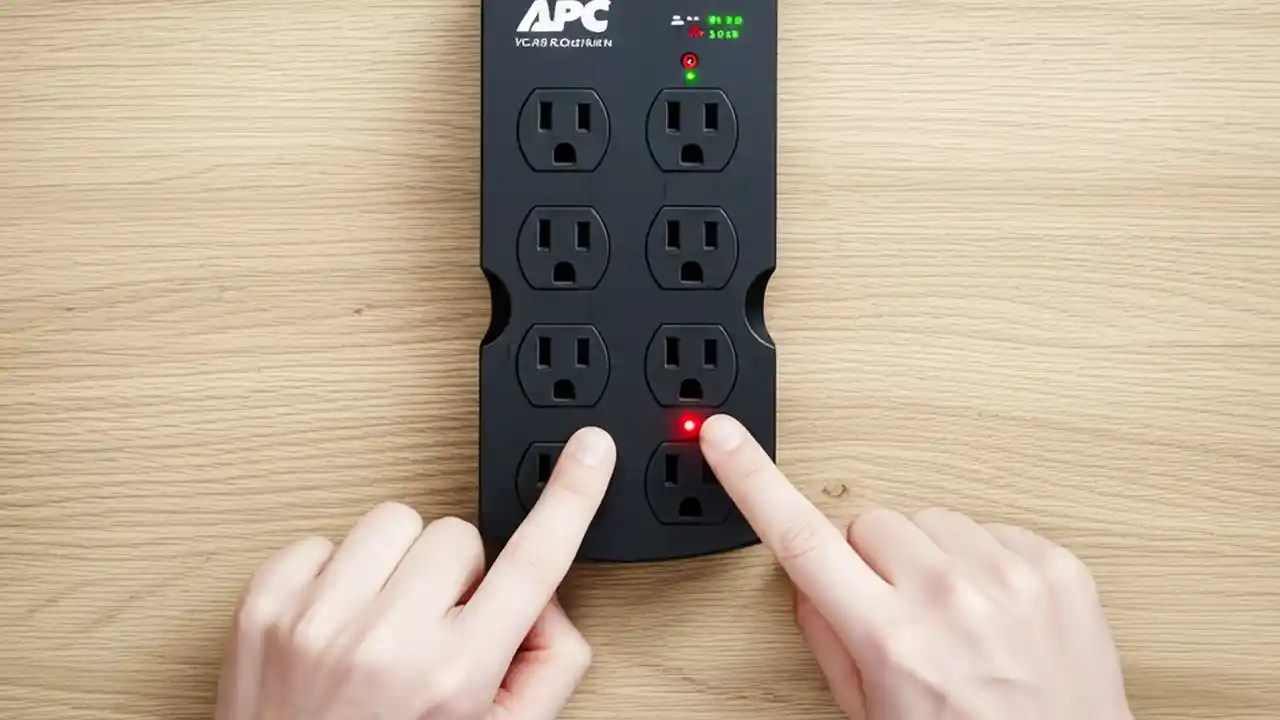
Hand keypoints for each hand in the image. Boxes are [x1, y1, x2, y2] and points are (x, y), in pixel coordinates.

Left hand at [215, 427, 615, 719]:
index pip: (532, 565)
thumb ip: (547, 665)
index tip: (589, 452)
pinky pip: (322, 540)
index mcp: (454, 676)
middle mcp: (385, 641)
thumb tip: (545, 595)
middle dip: (456, 577)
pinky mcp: (264, 607)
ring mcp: (318, 619)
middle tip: (436, 630)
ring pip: (393, 521)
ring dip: (397, 565)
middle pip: (458, 536)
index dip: (570, 500)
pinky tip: (337, 622)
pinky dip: (335, 575)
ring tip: (383, 622)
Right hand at [700, 415, 1131, 719]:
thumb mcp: (873, 716)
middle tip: (892, 612)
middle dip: (868, 561)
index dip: (753, 479)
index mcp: (892, 640)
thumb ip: (830, 642)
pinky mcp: (1056, 568)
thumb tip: (810, 584)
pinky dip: (982, 562)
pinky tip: (990, 610)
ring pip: (929, 520)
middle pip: (869, 523)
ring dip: (928, 558)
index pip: (801, 539)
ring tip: (951, 617)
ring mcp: (1011, 578)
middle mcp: (951, 600)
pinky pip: (991, 529)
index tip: (724, 437)